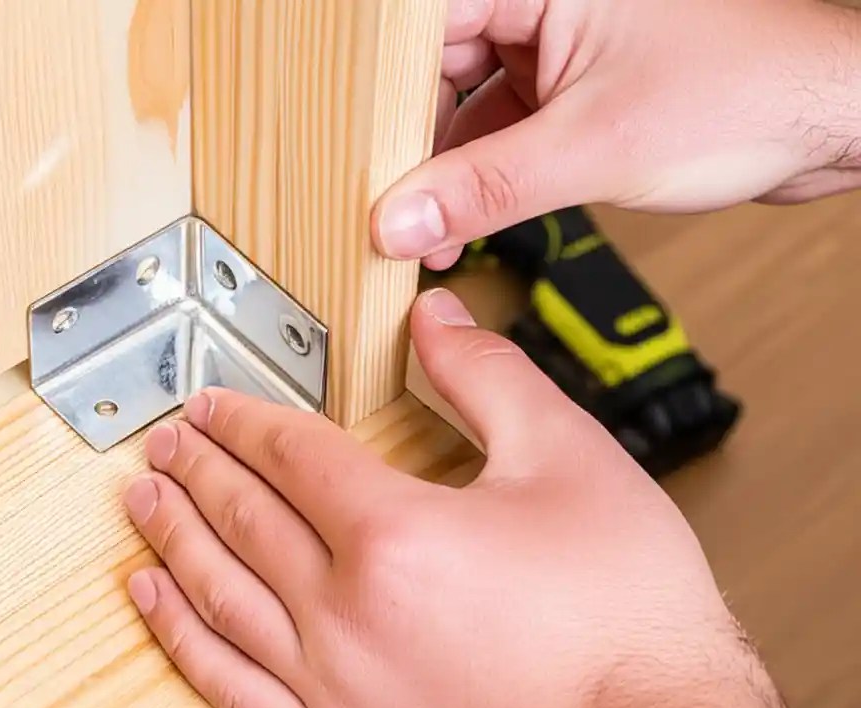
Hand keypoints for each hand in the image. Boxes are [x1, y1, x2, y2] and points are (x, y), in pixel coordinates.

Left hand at [122, 288, 784, 707]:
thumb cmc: (627, 619)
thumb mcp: (570, 461)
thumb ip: (489, 377)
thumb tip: (437, 319)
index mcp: (396, 535)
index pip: (291, 454)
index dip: (243, 418)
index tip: (211, 401)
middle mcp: (348, 613)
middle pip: (243, 517)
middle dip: (198, 467)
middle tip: (165, 439)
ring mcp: (334, 684)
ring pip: (220, 594)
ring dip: (174, 537)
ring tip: (143, 500)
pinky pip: (232, 683)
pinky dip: (182, 635)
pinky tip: (155, 600)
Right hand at [373, 0, 860, 269]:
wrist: (832, 123)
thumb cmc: (751, 90)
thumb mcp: (593, 147)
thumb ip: (485, 189)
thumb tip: (402, 218)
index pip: (423, 22)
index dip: (379, 87)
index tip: (349, 146)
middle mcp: (543, 4)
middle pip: (434, 66)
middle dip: (409, 141)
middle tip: (378, 200)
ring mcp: (557, 46)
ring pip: (464, 105)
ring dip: (444, 172)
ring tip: (419, 231)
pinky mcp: (572, 90)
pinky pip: (501, 131)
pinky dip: (481, 179)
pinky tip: (461, 226)